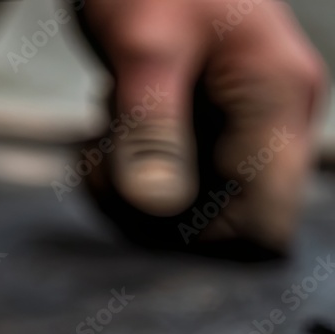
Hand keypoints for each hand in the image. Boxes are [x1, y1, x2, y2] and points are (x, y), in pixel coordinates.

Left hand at [77, 0, 327, 254]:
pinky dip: (126, 177)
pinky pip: (169, 184)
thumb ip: (149, 129)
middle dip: (150, 217)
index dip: (203, 243)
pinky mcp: (205, 130)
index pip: (265, 224)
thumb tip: (156, 208)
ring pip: (187, 212)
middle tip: (99, 167)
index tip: (143, 208)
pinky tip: (103, 137)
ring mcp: (239, 128)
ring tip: (97, 141)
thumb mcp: (143, 49)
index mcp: (276, 100)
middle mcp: (270, 122)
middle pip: (221, 228)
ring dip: (128, 196)